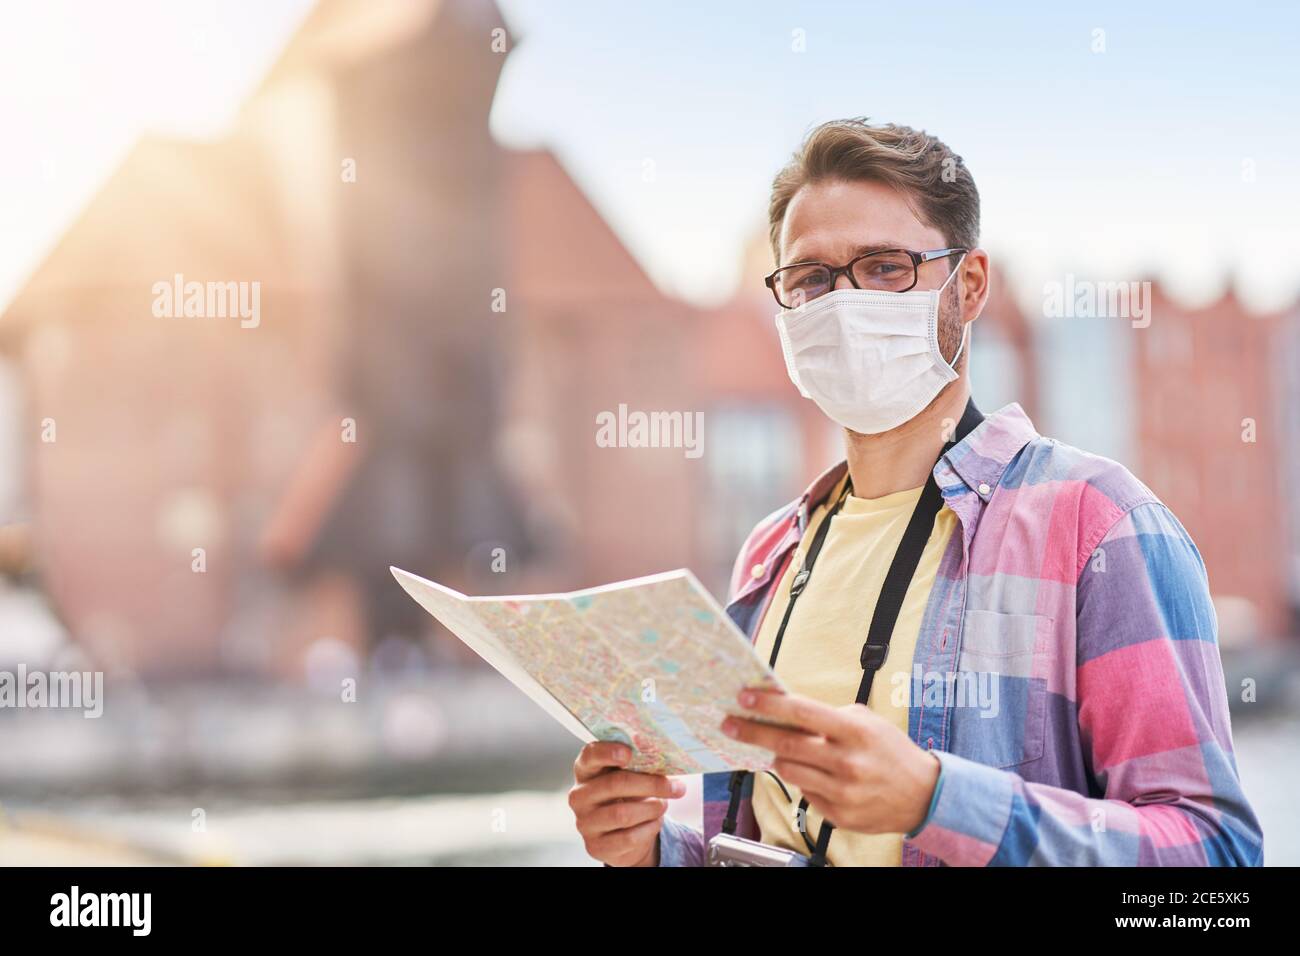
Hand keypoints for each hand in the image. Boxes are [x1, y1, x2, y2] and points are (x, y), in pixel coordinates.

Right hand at [569, 741, 685, 865]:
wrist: (623, 836)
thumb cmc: (628, 797)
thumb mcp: (630, 778)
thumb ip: (639, 767)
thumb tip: (667, 762)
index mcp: (586, 770)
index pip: (590, 755)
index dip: (608, 752)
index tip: (629, 753)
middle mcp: (580, 795)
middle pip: (615, 783)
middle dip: (650, 784)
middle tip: (675, 787)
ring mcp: (585, 822)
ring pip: (623, 813)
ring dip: (652, 808)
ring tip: (663, 805)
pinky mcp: (596, 846)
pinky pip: (629, 837)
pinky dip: (649, 828)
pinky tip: (654, 822)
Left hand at [721, 689, 939, 834]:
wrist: (922, 794)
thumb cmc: (889, 751)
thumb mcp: (865, 723)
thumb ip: (828, 718)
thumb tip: (786, 710)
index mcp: (854, 732)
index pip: (802, 713)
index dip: (769, 705)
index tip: (744, 697)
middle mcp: (846, 762)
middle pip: (785, 745)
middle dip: (752, 732)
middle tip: (729, 723)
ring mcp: (842, 792)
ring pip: (789, 770)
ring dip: (777, 757)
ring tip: (777, 749)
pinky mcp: (839, 815)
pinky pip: (804, 792)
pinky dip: (802, 779)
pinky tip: (813, 772)